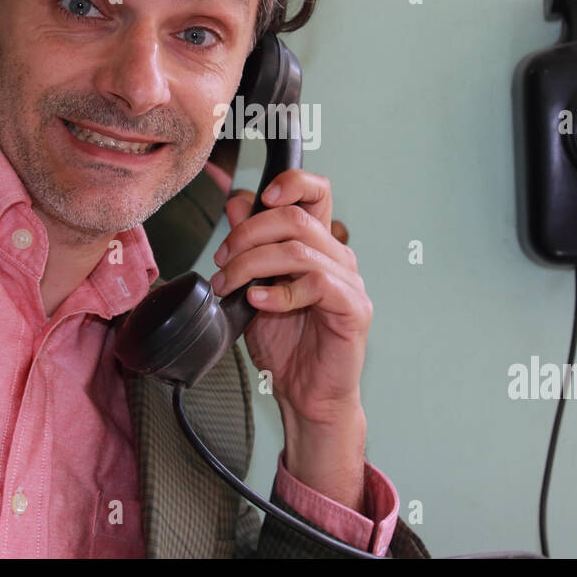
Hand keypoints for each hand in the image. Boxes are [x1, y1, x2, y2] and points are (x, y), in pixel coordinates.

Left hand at [211, 169, 371, 426]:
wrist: (305, 394)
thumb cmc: (287, 345)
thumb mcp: (255, 287)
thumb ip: (250, 246)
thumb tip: (238, 203)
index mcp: (317, 245)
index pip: (316, 192)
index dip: (291, 183)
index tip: (260, 198)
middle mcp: (336, 257)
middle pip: (295, 218)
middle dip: (247, 235)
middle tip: (223, 262)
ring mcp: (348, 282)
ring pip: (298, 249)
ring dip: (252, 264)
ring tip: (230, 286)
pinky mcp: (353, 309)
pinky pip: (315, 285)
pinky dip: (279, 292)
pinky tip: (259, 302)